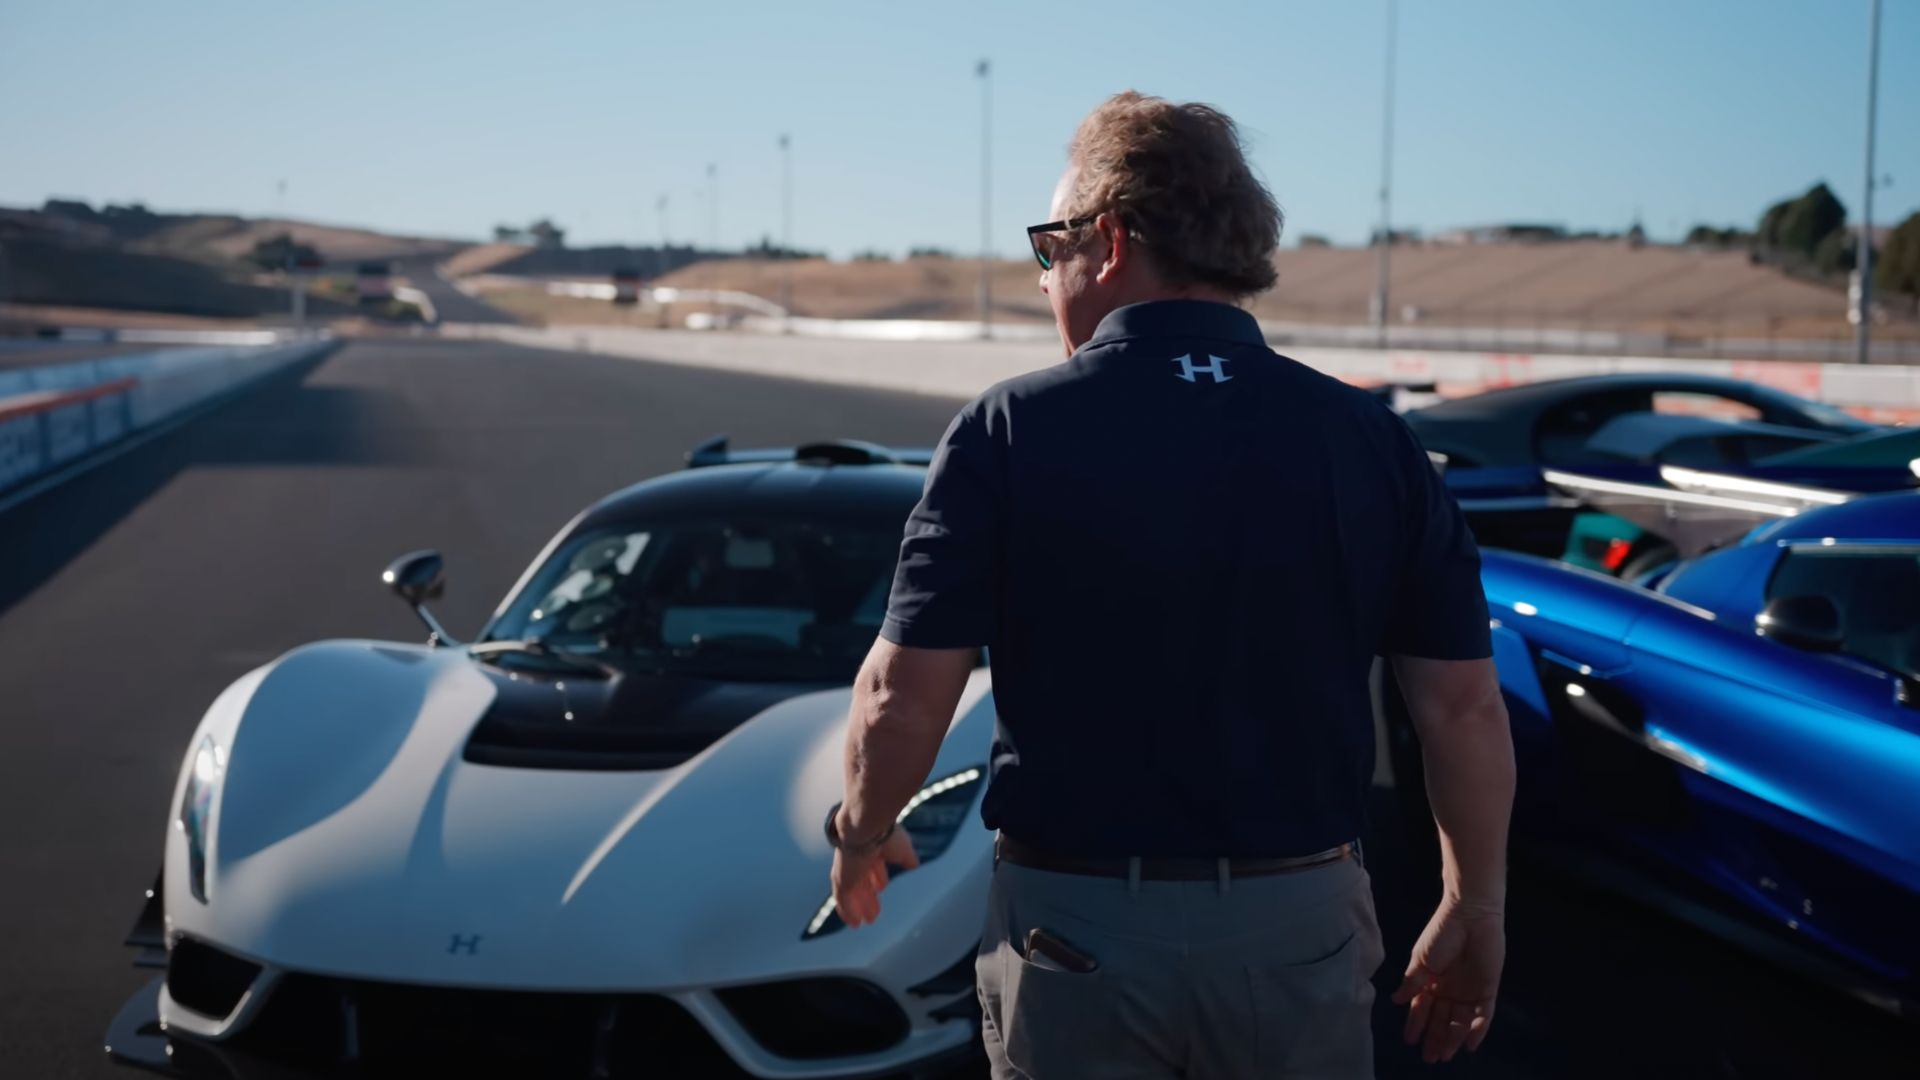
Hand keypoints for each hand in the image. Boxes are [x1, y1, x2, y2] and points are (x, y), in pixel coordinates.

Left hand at [829, 828, 919, 928]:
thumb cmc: (884, 833)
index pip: (873, 864)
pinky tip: (855, 924)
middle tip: (875, 909)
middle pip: (862, 880)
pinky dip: (848, 912)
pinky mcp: (841, 880)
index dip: (878, 876)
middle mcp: (856, 858)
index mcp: (870, 846)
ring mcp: (846, 870)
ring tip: (869, 921)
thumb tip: (914, 865)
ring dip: (861, 906)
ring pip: (853, 893)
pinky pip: (843, 901)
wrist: (864, 828)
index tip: (882, 887)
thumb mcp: (902, 848)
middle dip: (868, 895)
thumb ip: (907, 858)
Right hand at [1392, 897, 1504, 1063]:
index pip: (1422, 1007)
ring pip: (1460, 1020)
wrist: (1469, 915)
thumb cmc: (1441, 933)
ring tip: (1445, 1054)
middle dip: (1434, 1037)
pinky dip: (1478, 1029)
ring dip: (1453, 1037)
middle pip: (1441, 1018)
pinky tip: (1470, 1044)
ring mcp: (1469, 989)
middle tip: (1429, 1058)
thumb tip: (1395, 1000)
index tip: (1409, 1041)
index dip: (1416, 1023)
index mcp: (1431, 979)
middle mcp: (1449, 988)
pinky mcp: (1488, 988)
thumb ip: (1411, 982)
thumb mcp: (1421, 959)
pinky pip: (1483, 1014)